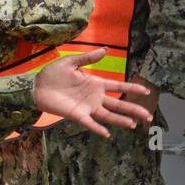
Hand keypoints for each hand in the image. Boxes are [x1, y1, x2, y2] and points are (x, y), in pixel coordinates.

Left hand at [34, 50, 154, 136]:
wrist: (36, 86)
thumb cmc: (53, 74)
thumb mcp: (71, 62)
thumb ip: (88, 58)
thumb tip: (106, 49)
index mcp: (96, 83)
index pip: (119, 87)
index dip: (132, 89)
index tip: (146, 91)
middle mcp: (95, 97)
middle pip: (118, 105)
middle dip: (134, 110)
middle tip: (148, 116)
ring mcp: (87, 107)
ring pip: (108, 115)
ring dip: (121, 120)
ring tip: (134, 125)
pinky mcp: (77, 115)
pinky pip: (90, 123)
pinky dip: (98, 128)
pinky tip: (107, 134)